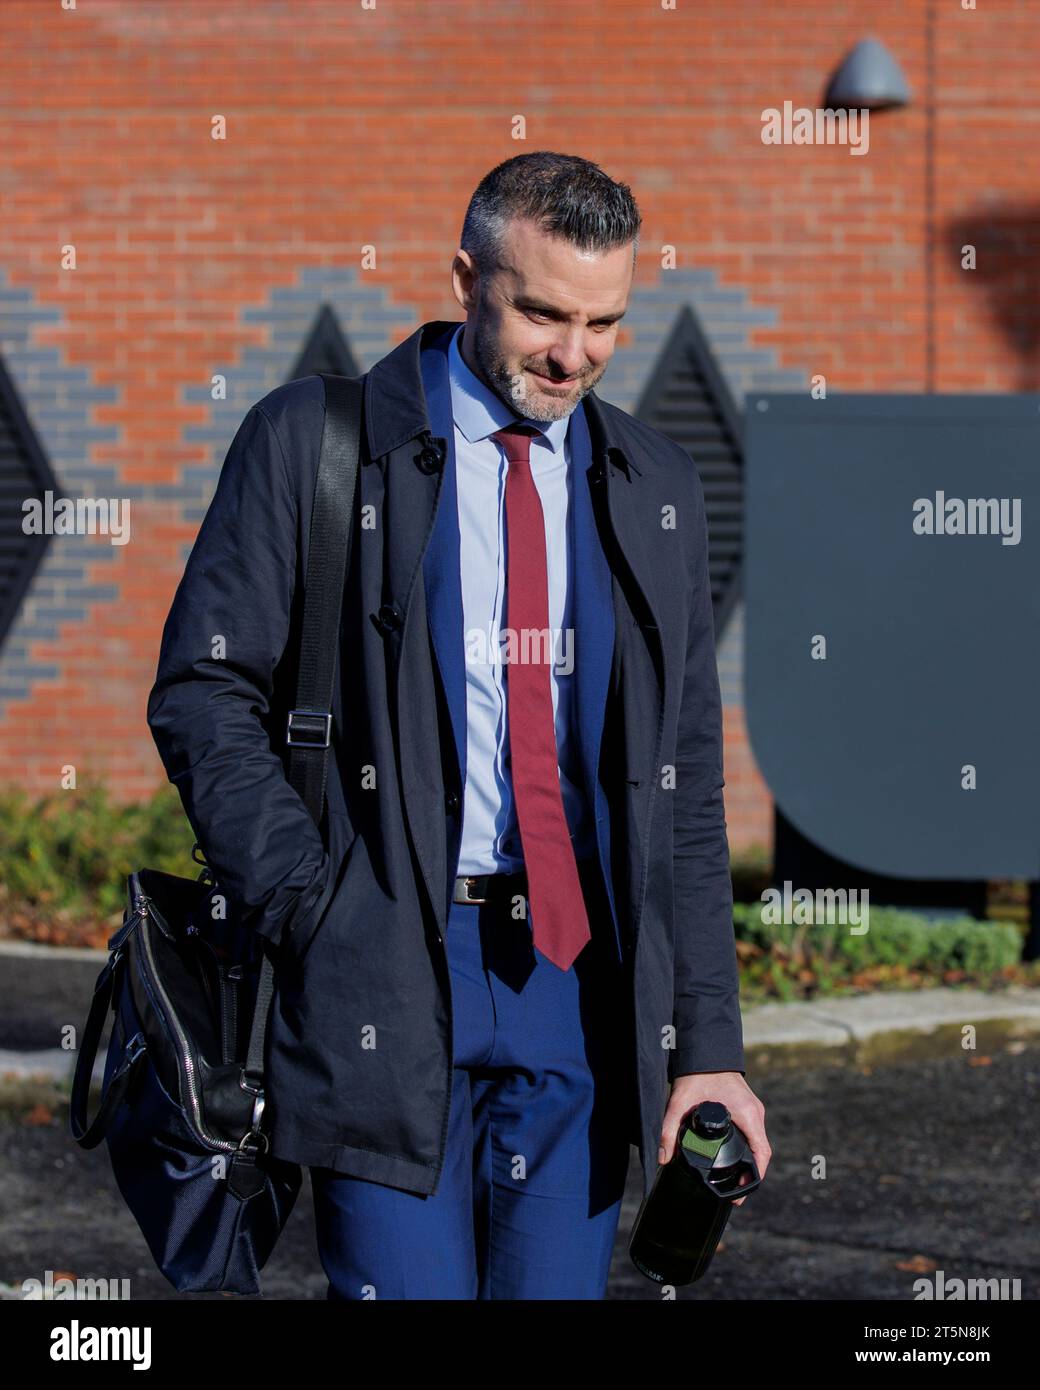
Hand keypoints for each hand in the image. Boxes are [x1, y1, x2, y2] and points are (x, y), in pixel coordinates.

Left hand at [659, 1071, 769, 1205]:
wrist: (705, 1050)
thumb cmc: (696, 1074)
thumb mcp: (680, 1103)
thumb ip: (669, 1130)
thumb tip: (664, 1158)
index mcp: (747, 1114)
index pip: (761, 1153)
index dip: (755, 1177)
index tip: (742, 1194)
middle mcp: (754, 1113)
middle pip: (760, 1152)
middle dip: (750, 1175)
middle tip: (734, 1193)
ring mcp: (753, 1110)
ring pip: (757, 1143)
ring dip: (749, 1162)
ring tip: (734, 1181)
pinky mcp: (747, 1107)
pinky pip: (752, 1134)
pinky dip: (747, 1149)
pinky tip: (734, 1158)